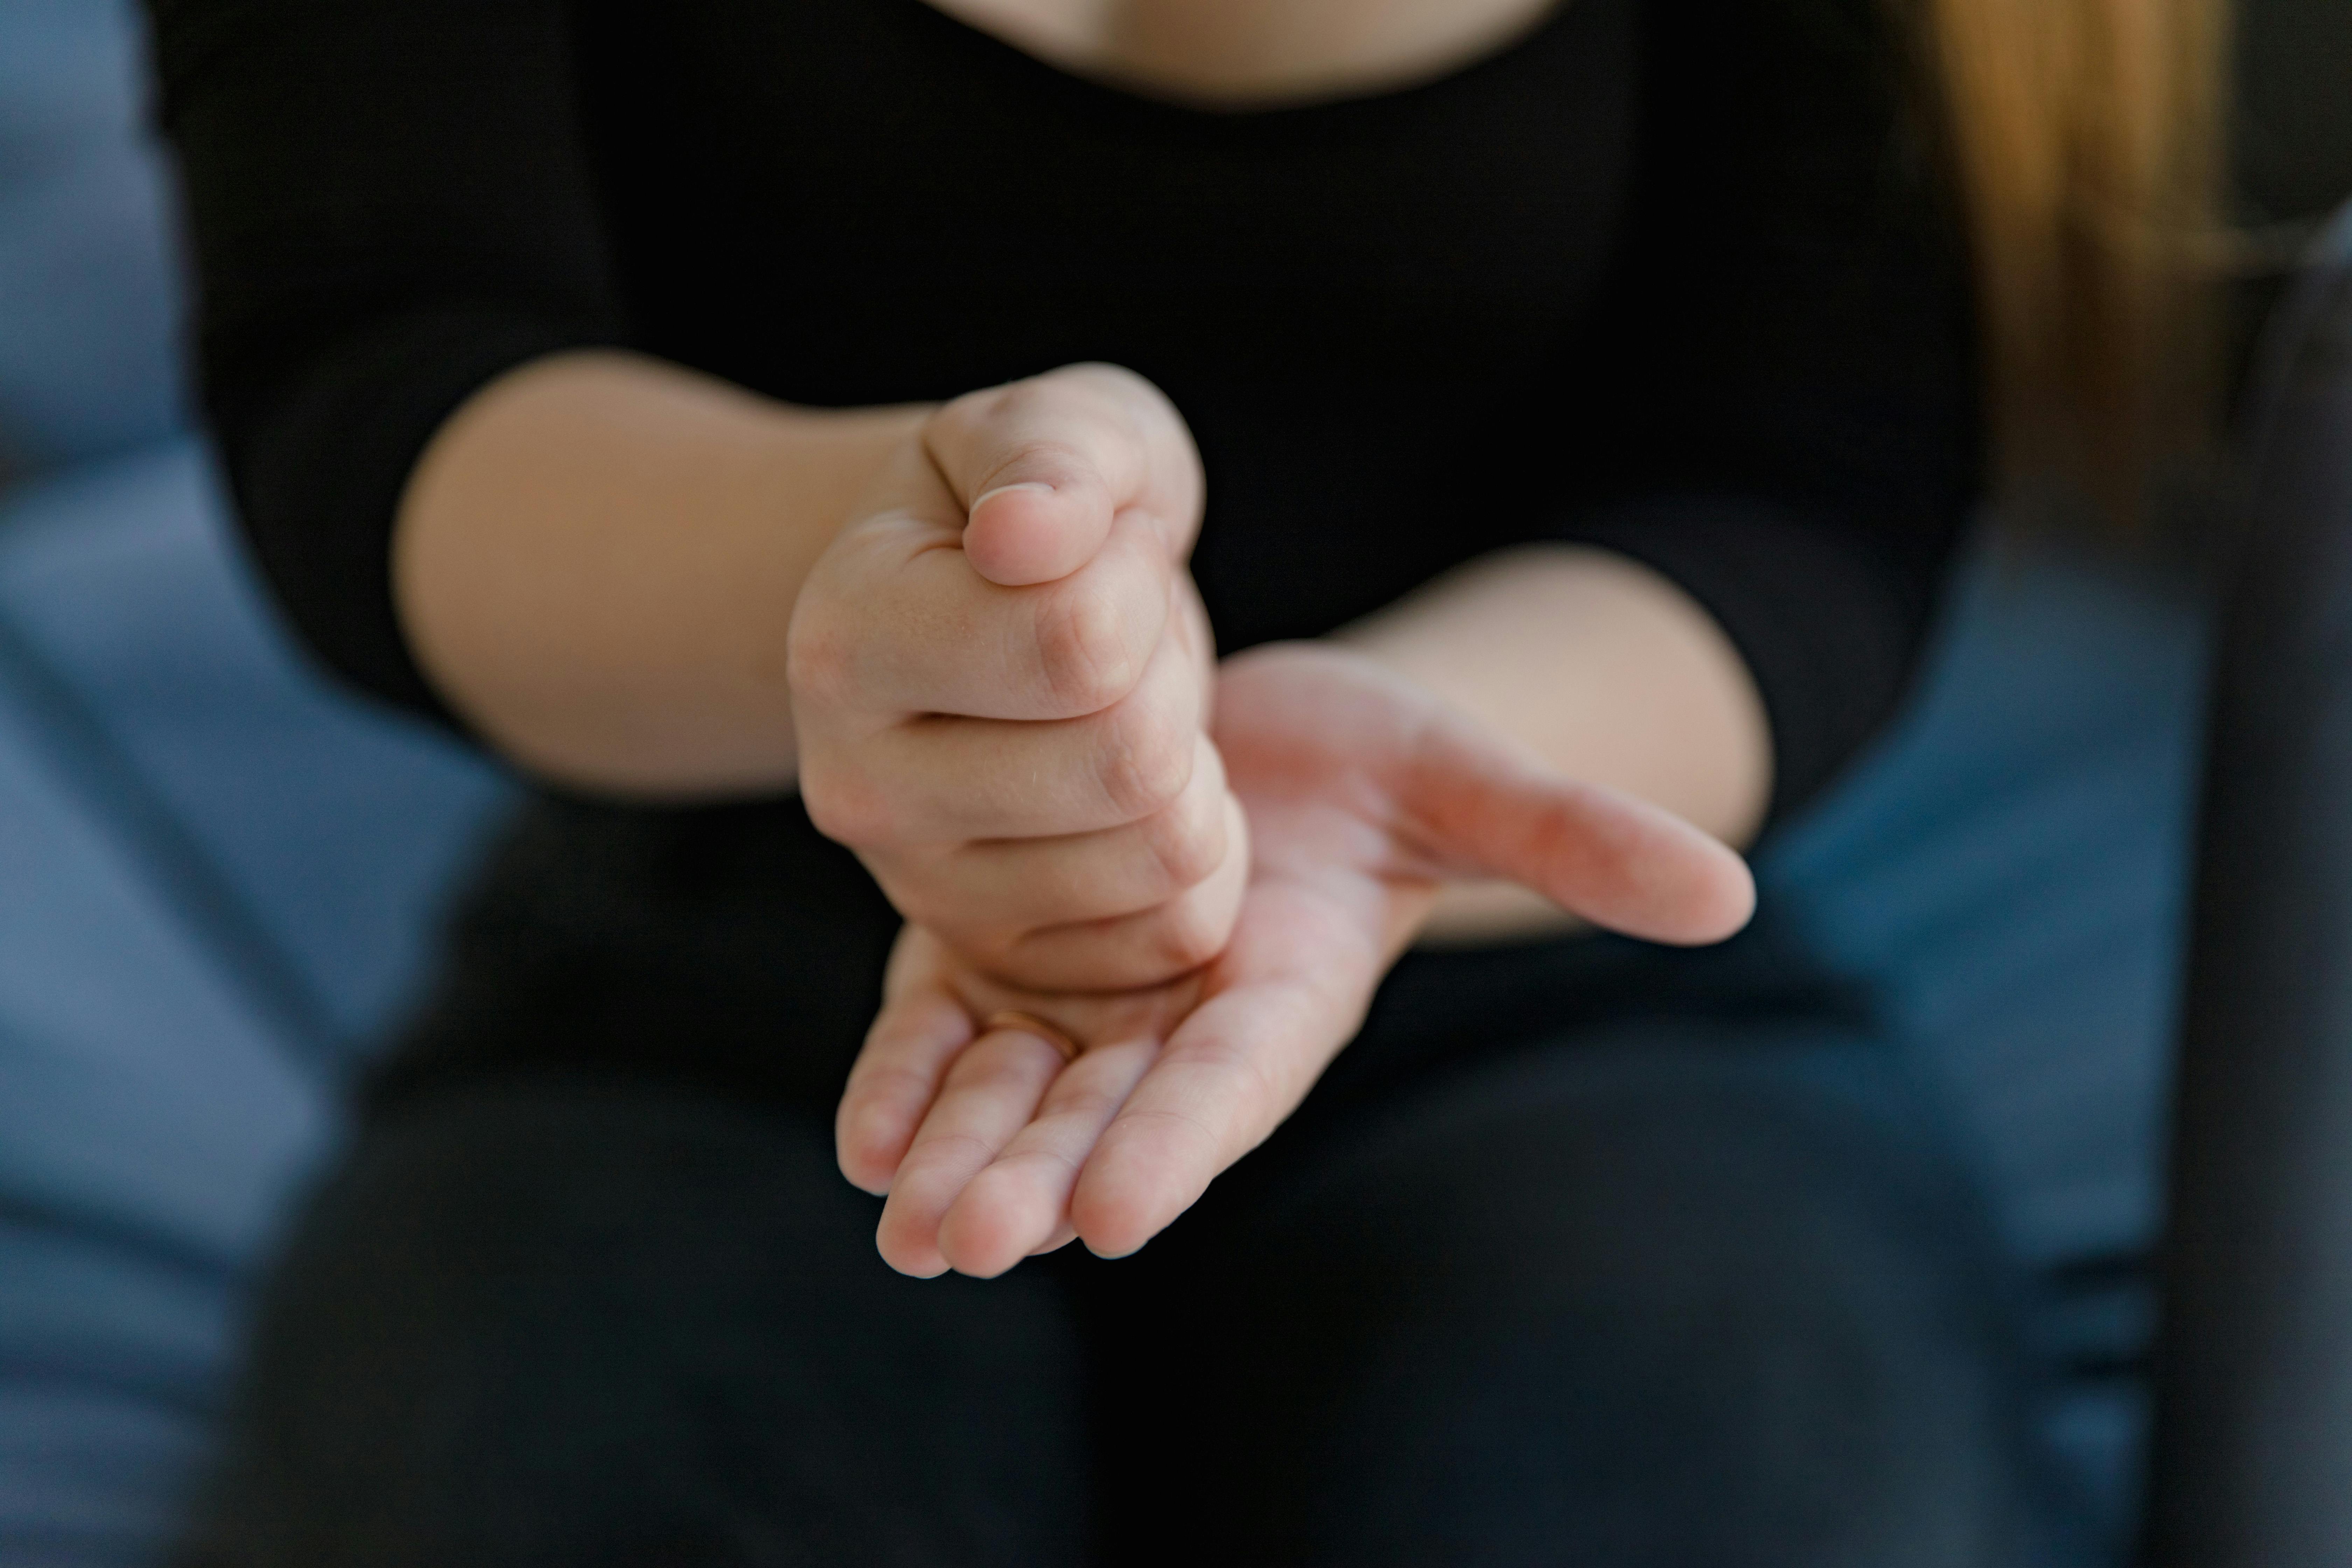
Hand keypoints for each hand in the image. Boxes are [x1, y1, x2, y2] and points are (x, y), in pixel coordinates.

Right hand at [789, 364, 1247, 992]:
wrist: (986, 610)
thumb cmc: (1029, 508)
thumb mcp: (1057, 426)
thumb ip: (1051, 454)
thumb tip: (1025, 532)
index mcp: (844, 642)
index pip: (1075, 640)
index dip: (1132, 578)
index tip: (1096, 549)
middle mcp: (858, 789)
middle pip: (1127, 758)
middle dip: (1165, 673)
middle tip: (1122, 636)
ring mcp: (927, 893)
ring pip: (1164, 849)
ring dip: (1189, 760)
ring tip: (1123, 707)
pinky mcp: (1008, 961)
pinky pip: (1182, 929)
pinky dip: (1206, 848)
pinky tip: (1144, 791)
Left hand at [837, 641, 1756, 1276]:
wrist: (1262, 738)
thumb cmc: (1378, 766)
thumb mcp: (1467, 782)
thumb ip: (1575, 841)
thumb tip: (1729, 896)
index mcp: (1284, 992)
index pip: (1231, 1081)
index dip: (1177, 1143)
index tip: (1117, 1213)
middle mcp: (1178, 1019)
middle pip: (1107, 1113)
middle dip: (1042, 1177)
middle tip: (970, 1243)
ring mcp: (1085, 994)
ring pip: (1017, 1090)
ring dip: (962, 1155)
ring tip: (907, 1228)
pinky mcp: (1004, 950)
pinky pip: (949, 1028)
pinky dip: (909, 1080)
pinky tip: (866, 1140)